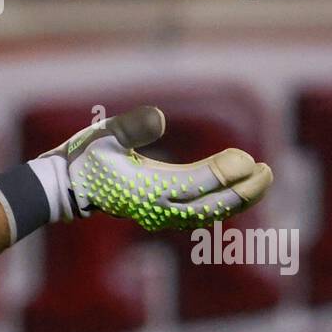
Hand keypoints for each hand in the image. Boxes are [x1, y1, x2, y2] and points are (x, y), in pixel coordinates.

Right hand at [34, 106, 272, 231]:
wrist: (63, 187)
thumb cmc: (82, 158)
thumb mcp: (103, 136)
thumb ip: (132, 127)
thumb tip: (160, 118)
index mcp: (146, 190)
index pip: (195, 185)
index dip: (223, 174)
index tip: (247, 159)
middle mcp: (157, 208)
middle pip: (210, 206)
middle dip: (242, 192)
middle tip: (267, 172)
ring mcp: (159, 213)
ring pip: (208, 212)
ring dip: (237, 198)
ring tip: (261, 179)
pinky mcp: (160, 211)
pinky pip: (199, 211)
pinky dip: (221, 202)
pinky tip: (236, 191)